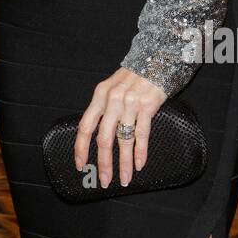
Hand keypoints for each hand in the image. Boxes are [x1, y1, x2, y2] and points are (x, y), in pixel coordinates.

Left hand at [74, 67, 167, 188]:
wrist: (157, 57)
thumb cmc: (134, 75)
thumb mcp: (113, 86)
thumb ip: (104, 107)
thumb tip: (96, 133)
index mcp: (100, 95)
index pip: (85, 126)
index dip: (80, 148)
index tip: (80, 165)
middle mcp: (112, 100)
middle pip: (103, 138)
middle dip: (103, 163)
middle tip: (104, 181)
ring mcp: (130, 103)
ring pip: (123, 140)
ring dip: (123, 163)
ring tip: (124, 179)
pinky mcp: (147, 106)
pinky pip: (141, 134)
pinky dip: (140, 152)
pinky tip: (138, 165)